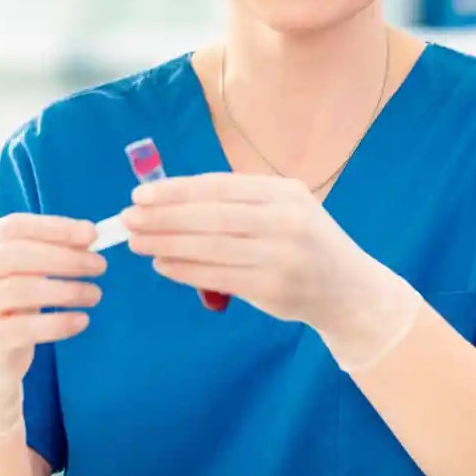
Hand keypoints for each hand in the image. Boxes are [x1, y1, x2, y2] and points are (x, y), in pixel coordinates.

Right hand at [0, 213, 105, 435]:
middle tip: (100, 264)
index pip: (14, 226)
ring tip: (95, 293)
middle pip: (18, 255)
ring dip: (68, 290)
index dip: (55, 228)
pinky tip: (82, 320)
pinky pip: (29, 327)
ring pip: (24, 289)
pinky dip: (60, 322)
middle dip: (65, 257)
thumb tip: (88, 236)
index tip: (91, 233)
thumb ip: (44, 251)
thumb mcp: (18, 272)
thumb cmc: (6, 304)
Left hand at [123, 173, 421, 370]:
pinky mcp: (274, 288)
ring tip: (136, 242)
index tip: (140, 195)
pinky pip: (218, 277)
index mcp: (284, 193)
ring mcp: (281, 256)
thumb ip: (238, 203)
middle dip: (162, 217)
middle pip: (210, 216)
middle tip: (127, 218)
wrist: (349, 290)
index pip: (218, 186)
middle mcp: (286, 220)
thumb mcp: (283, 209)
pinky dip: (185, 271)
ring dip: (166, 245)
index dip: (175, 190)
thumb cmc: (302, 243)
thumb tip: (169, 201)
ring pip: (209, 248)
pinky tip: (162, 266)